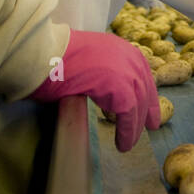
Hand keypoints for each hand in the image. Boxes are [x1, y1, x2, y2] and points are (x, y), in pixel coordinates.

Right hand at [27, 28, 160, 150]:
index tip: (149, 107)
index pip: (141, 73)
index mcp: (120, 48)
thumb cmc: (52, 58)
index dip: (146, 93)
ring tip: (128, 144)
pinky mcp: (120, 89)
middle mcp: (128, 57)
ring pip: (138, 104)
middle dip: (147, 110)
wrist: (43, 54)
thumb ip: (100, 71)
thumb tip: (103, 90)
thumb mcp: (86, 59)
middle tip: (150, 127)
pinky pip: (129, 115)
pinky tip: (123, 145)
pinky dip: (127, 132)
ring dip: (134, 127)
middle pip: (144, 89)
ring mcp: (126, 72)